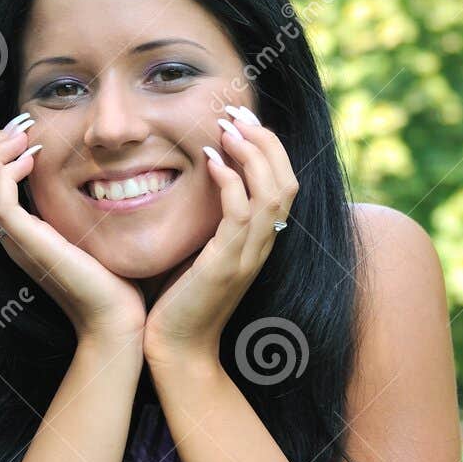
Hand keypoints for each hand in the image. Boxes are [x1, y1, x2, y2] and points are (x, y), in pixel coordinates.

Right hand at [0, 113, 146, 345]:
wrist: (116, 319)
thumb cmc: (113, 280)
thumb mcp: (88, 232)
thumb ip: (77, 207)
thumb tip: (94, 173)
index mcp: (18, 234)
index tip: (25, 130)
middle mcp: (8, 238)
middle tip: (21, 124)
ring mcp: (14, 243)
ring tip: (22, 137)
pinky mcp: (27, 245)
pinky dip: (6, 174)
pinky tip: (30, 161)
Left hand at [143, 105, 299, 366]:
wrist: (175, 349)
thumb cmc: (178, 300)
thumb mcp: (198, 249)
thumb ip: (206, 219)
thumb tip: (193, 180)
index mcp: (259, 240)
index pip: (282, 182)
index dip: (267, 147)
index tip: (239, 119)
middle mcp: (262, 245)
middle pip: (287, 179)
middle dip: (264, 140)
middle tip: (234, 112)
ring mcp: (248, 255)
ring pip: (272, 192)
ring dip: (251, 153)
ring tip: (226, 127)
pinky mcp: (226, 264)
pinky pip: (240, 213)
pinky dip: (229, 181)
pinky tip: (210, 159)